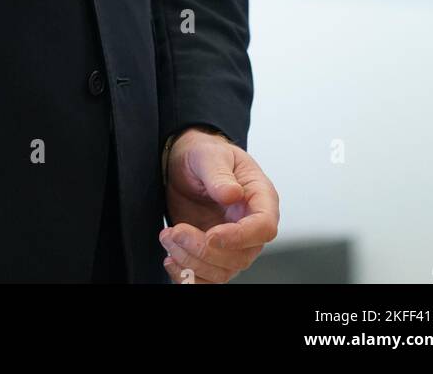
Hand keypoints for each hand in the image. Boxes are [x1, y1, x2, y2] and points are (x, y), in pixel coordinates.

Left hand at [159, 127, 278, 283]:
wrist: (185, 163)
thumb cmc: (204, 153)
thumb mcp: (209, 154)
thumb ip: (219, 174)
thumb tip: (232, 194)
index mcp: (261, 198)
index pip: (264, 227)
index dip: (239, 237)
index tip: (211, 235)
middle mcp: (250, 225)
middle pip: (241, 257)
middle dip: (204, 250)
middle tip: (175, 231)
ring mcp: (233, 244)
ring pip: (222, 271)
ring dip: (191, 262)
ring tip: (168, 236)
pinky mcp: (214, 254)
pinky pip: (207, 279)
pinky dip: (188, 277)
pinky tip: (171, 258)